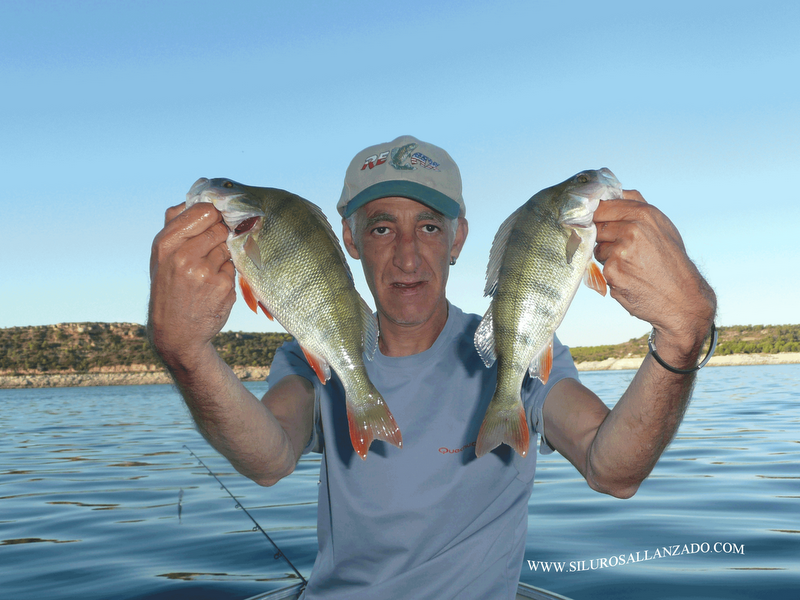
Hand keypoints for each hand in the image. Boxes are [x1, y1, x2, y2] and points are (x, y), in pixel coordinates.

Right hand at [148, 202, 235, 370]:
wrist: (175, 332)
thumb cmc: (169, 287)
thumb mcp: (161, 256)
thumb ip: (176, 224)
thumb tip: (196, 196)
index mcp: (166, 244)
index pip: (202, 211)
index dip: (213, 213)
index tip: (215, 219)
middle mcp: (184, 257)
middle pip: (219, 228)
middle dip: (220, 235)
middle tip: (212, 248)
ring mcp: (205, 272)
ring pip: (228, 247)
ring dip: (224, 255)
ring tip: (207, 271)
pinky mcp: (223, 287)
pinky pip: (234, 267)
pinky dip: (228, 273)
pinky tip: (213, 286)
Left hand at [593, 190, 715, 362]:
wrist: (683, 298)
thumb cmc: (670, 260)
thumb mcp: (662, 225)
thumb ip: (637, 206)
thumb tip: (614, 190)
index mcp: (644, 213)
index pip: (602, 205)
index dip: (595, 214)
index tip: (595, 221)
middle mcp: (632, 229)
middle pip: (596, 226)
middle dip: (603, 237)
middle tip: (622, 249)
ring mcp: (621, 251)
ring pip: (597, 248)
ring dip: (606, 256)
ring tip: (631, 265)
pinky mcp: (613, 271)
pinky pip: (600, 267)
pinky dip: (611, 273)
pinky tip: (629, 278)